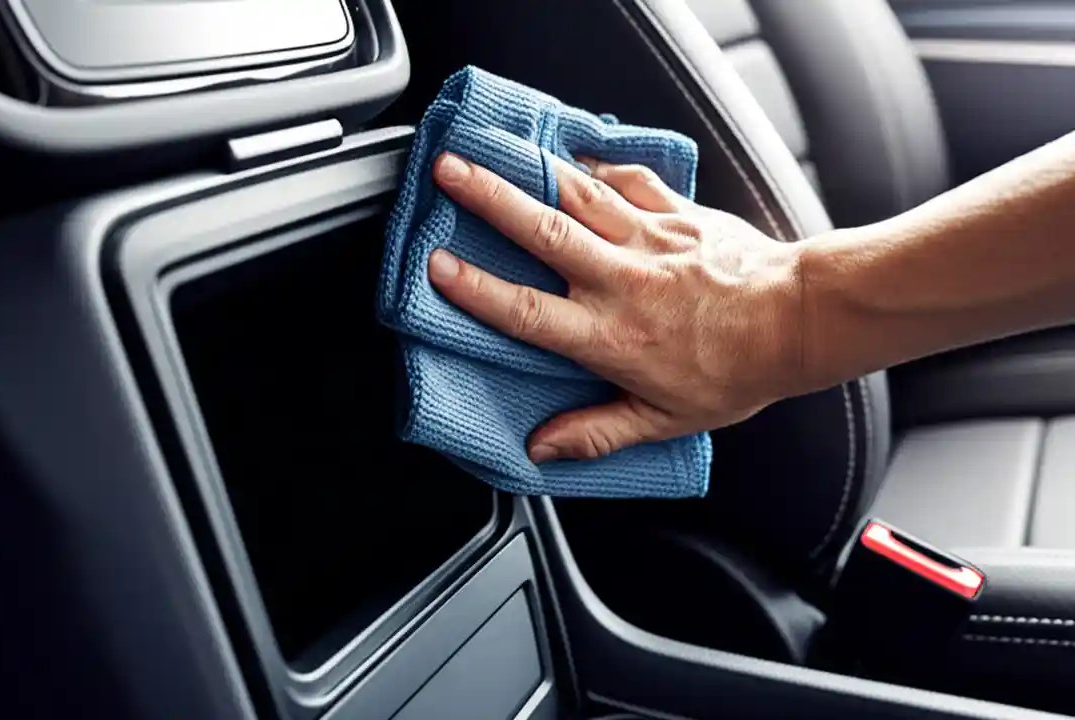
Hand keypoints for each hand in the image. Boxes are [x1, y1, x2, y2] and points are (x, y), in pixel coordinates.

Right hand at [426, 151, 807, 462]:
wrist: (801, 320)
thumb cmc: (736, 371)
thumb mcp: (665, 419)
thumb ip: (598, 432)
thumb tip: (542, 448)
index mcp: (610, 335)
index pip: (528, 311)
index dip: (478, 289)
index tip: (438, 266)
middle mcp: (621, 279)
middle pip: (543, 231)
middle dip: (490, 197)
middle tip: (448, 170)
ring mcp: (648, 238)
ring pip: (579, 194)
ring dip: (532, 168)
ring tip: (493, 146)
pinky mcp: (676, 212)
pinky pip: (628, 179)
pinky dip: (598, 164)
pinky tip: (575, 156)